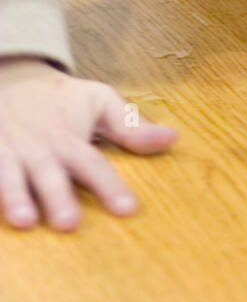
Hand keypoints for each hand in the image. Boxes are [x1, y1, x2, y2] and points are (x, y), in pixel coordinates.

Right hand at [0, 57, 177, 230]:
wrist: (10, 78)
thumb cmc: (61, 98)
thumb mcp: (100, 101)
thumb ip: (132, 126)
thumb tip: (173, 138)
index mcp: (69, 139)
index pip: (93, 164)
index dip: (110, 187)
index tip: (128, 210)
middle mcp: (39, 149)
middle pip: (50, 174)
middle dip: (59, 198)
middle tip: (70, 223)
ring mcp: (9, 153)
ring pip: (10, 176)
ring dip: (16, 197)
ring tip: (24, 221)